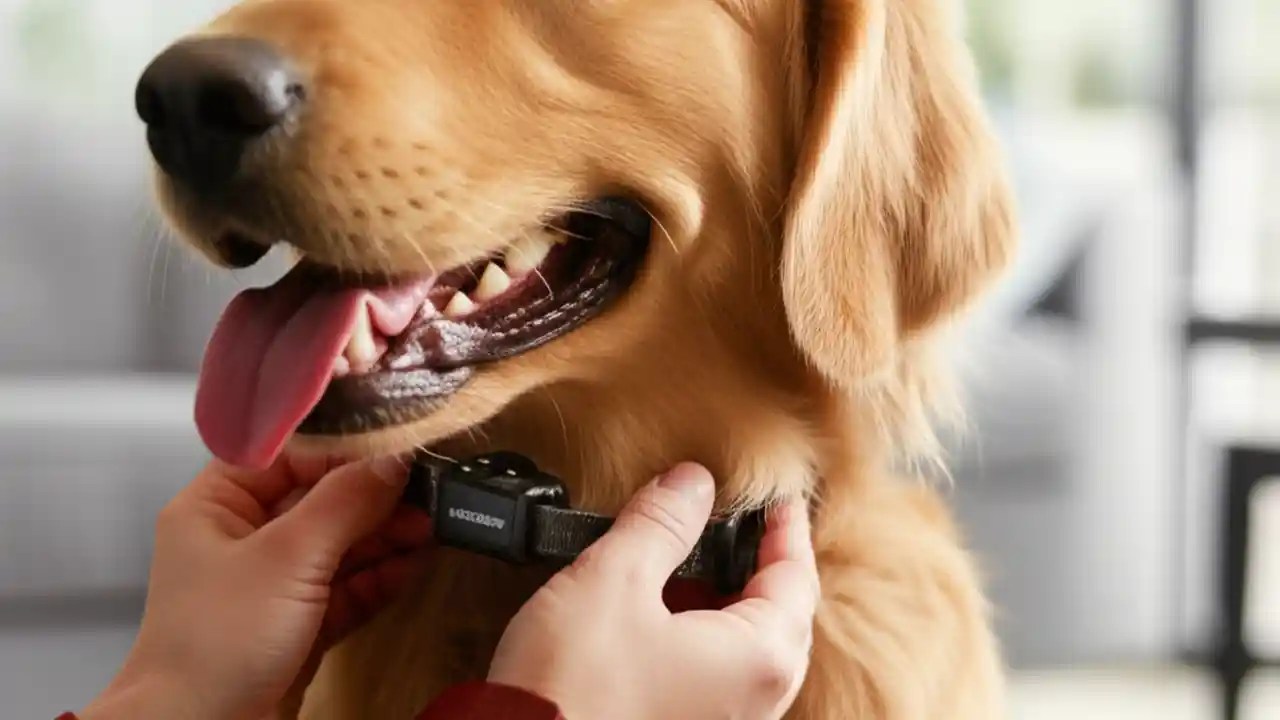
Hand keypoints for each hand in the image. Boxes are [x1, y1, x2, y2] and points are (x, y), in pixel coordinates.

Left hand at [80, 454, 433, 719]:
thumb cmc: (218, 642)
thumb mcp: (288, 557)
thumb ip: (346, 502)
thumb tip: (396, 459)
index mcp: (216, 506)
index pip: (287, 456)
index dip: (342, 450)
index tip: (396, 448)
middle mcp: (242, 539)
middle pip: (320, 499)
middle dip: (374, 497)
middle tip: (426, 492)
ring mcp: (272, 584)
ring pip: (339, 545)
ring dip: (385, 537)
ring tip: (430, 527)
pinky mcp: (298, 624)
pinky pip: (346, 588)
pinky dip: (380, 577)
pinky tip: (412, 565)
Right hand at [488, 464, 817, 719]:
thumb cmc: (570, 685)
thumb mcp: (614, 578)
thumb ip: (661, 522)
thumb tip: (692, 483)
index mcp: (758, 658)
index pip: (796, 579)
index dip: (786, 530)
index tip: (778, 499)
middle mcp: (754, 702)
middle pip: (781, 618)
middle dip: (759, 567)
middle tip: (738, 525)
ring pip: (747, 652)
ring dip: (727, 602)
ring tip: (688, 561)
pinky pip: (717, 680)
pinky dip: (703, 638)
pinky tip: (662, 615)